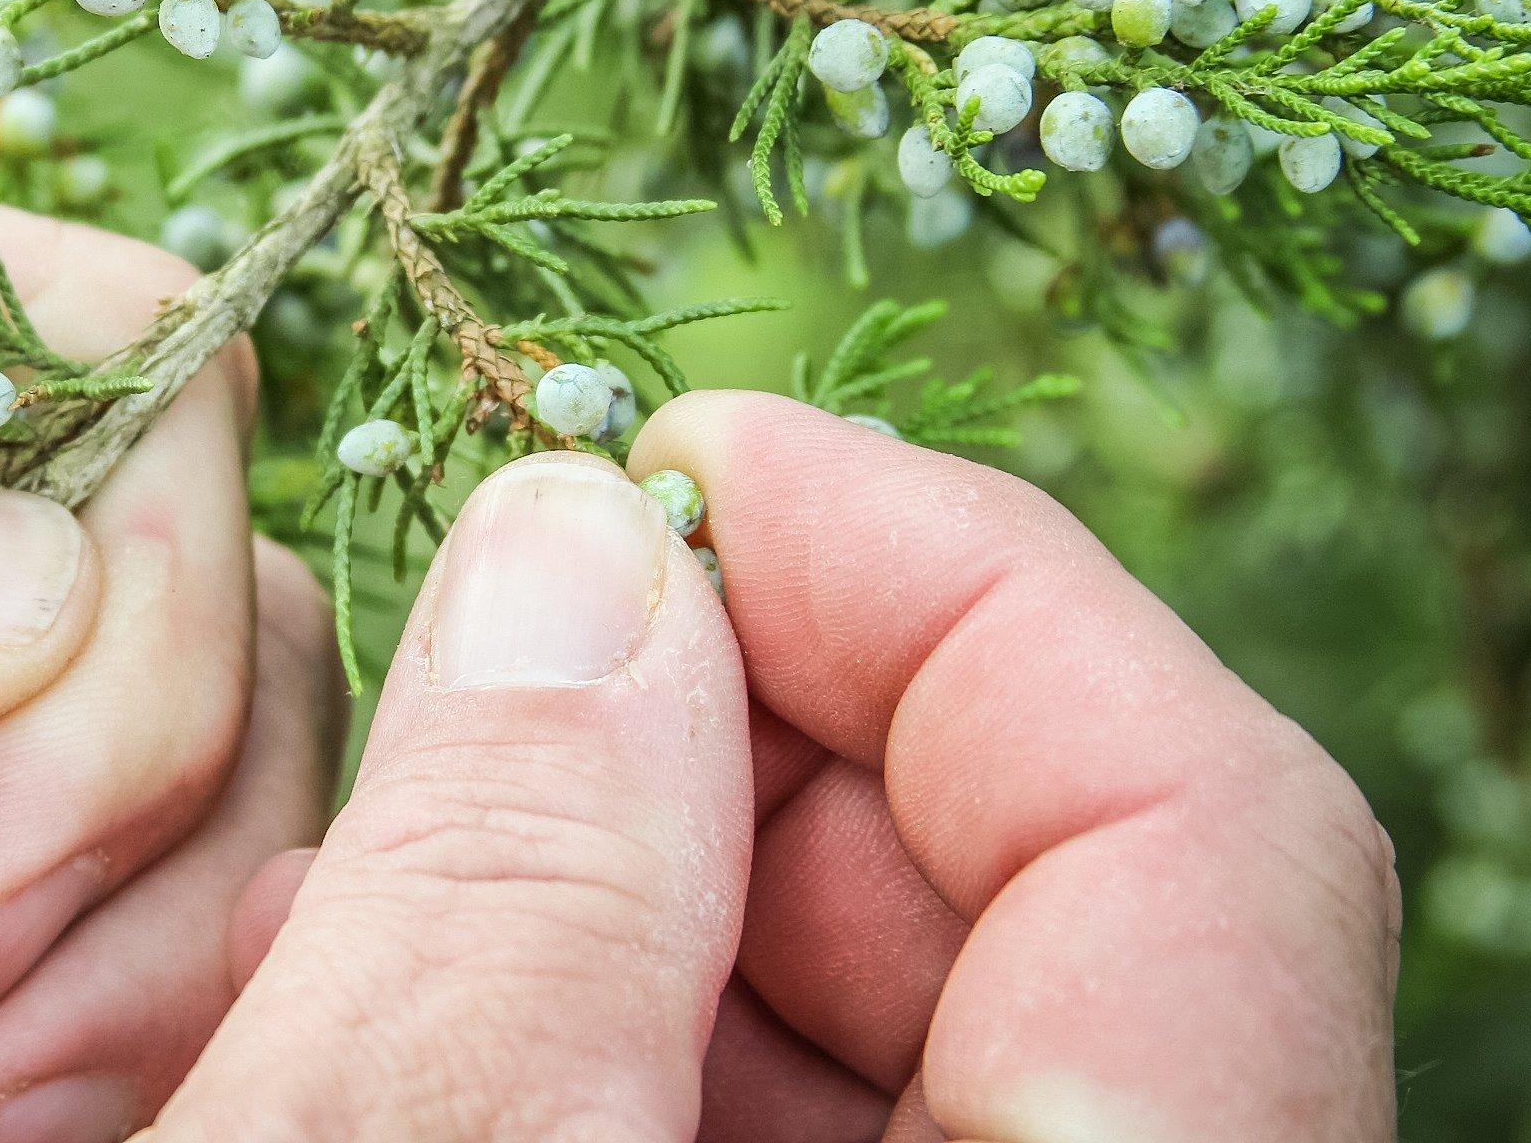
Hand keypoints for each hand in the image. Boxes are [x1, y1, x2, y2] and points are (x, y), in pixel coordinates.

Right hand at [144, 402, 1398, 1142]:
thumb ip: (511, 893)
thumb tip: (580, 543)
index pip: (1186, 819)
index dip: (933, 566)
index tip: (670, 455)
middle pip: (1014, 890)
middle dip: (722, 719)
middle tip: (471, 657)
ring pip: (877, 1012)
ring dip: (606, 885)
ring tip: (343, 877)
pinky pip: (770, 1127)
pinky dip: (586, 1036)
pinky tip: (371, 1015)